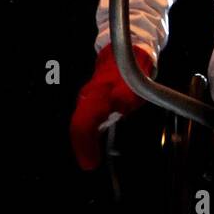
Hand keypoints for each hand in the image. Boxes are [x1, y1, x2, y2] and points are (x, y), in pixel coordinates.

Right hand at [70, 43, 154, 170]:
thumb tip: (118, 105)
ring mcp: (87, 98)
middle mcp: (87, 98)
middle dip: (82, 147)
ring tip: (91, 156)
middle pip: (78, 126)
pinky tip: (95, 140)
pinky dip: (89, 132)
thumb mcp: (135, 83)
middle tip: (90, 163)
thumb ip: (127, 96)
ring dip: (85, 141)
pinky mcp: (90, 99)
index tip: (90, 164)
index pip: (82, 124)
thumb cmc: (132, 69)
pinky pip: (86, 119)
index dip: (84, 146)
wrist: (127, 50)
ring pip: (81, 123)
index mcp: (96, 95)